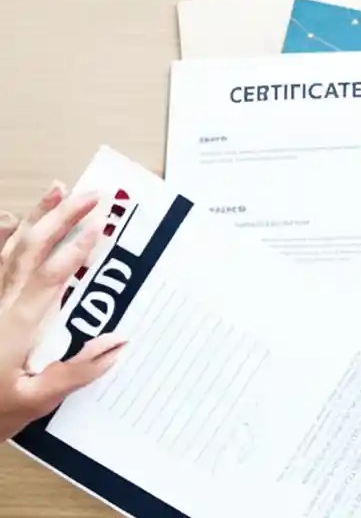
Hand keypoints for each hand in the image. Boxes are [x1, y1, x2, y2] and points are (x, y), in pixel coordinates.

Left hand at [0, 182, 126, 439]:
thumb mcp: (35, 402)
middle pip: (31, 250)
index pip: (51, 276)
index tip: (99, 225)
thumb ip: (76, 372)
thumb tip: (118, 342)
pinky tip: (7, 220)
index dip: (77, 249)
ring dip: (34, 218)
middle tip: (89, 194)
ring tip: (56, 191)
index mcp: (17, 326)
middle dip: (62, 218)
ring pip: (9, 249)